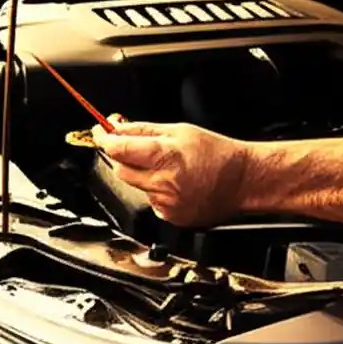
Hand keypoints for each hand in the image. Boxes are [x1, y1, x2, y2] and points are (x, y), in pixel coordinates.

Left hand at [91, 116, 251, 226]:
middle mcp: (163, 182)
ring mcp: (166, 203)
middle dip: (124, 157)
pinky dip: (156, 191)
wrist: (244, 180)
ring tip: (170, 168)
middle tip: (140, 149)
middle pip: (121, 170)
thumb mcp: (179, 130)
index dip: (103, 139)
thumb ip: (142, 130)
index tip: (98, 132)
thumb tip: (114, 126)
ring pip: (136, 186)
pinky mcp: (171, 216)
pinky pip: (150, 201)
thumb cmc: (216, 153)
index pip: (118, 148)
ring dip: (144, 175)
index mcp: (165, 156)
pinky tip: (176, 185)